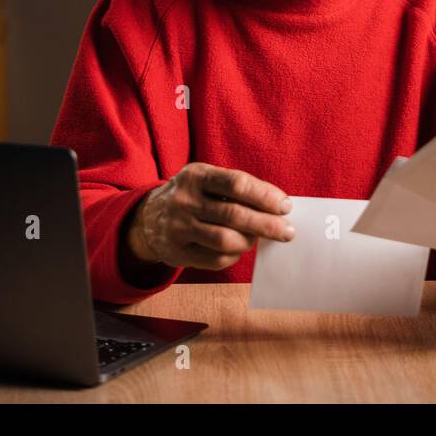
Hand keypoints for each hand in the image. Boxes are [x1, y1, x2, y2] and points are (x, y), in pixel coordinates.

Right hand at [127, 162, 294, 270]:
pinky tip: (237, 248)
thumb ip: (238, 188)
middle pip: (234, 215)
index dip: (264, 196)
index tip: (285, 206)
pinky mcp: (177, 252)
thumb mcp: (207, 179)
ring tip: (256, 238)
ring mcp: (178, 228)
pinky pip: (216, 259)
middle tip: (287, 231)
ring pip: (225, 240)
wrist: (148, 217)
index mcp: (196, 175)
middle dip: (267, 225)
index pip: (236, 184)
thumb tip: (278, 206)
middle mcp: (185, 200)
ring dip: (249, 241)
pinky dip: (234, 256)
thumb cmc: (193, 195)